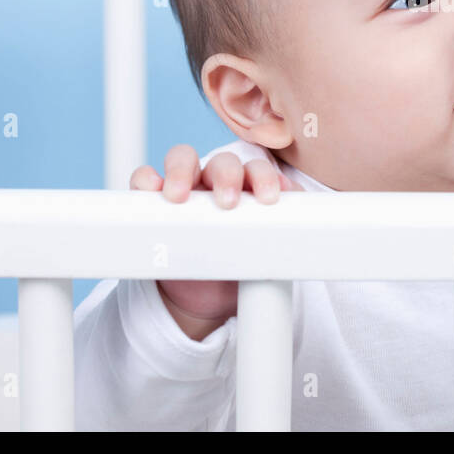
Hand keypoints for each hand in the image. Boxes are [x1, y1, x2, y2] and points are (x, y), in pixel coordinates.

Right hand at [128, 144, 303, 338]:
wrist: (207, 295)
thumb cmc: (241, 264)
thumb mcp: (264, 253)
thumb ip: (282, 238)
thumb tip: (309, 235)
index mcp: (247, 188)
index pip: (258, 169)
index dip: (267, 177)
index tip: (273, 200)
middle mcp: (215, 182)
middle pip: (223, 161)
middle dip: (228, 175)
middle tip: (229, 203)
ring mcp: (184, 188)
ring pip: (183, 158)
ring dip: (182, 170)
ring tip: (180, 195)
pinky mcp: (151, 202)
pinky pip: (144, 179)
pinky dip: (145, 179)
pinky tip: (151, 189)